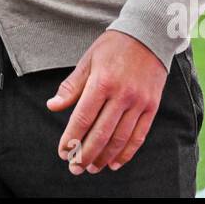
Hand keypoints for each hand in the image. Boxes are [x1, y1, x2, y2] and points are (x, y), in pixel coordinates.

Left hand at [46, 30, 166, 173]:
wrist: (149, 35)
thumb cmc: (113, 47)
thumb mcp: (88, 60)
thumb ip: (71, 86)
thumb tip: (52, 106)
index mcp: (102, 82)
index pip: (83, 117)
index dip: (72, 138)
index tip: (63, 151)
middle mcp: (122, 94)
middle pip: (101, 133)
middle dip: (85, 154)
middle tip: (74, 167)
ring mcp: (139, 102)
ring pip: (120, 138)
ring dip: (104, 157)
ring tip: (92, 168)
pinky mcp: (152, 107)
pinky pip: (139, 136)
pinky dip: (127, 153)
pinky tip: (115, 163)